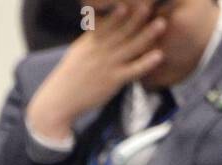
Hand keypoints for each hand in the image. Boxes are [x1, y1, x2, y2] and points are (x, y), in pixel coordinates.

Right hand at [26, 1, 167, 141]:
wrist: (61, 98)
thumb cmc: (70, 77)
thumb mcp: (79, 52)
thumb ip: (92, 39)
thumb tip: (100, 27)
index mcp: (91, 41)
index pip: (107, 22)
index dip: (121, 12)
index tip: (132, 2)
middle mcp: (100, 49)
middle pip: (122, 30)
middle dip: (137, 16)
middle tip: (150, 4)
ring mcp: (107, 64)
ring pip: (130, 46)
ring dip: (147, 34)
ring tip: (161, 23)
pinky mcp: (113, 80)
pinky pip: (133, 70)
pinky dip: (146, 63)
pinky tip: (159, 55)